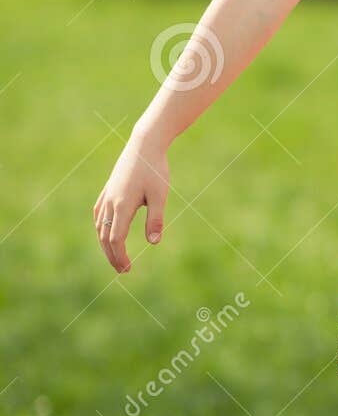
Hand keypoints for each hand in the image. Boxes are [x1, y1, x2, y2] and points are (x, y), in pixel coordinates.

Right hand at [94, 131, 169, 273]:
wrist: (144, 144)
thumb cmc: (155, 169)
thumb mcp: (160, 195)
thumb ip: (156, 219)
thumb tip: (154, 243)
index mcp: (122, 205)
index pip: (116, 239)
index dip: (120, 256)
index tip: (128, 269)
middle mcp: (110, 202)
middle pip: (105, 236)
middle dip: (112, 255)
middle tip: (123, 270)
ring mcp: (107, 195)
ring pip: (100, 226)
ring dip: (106, 244)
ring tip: (116, 256)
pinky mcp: (108, 189)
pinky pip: (99, 214)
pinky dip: (102, 228)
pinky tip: (106, 233)